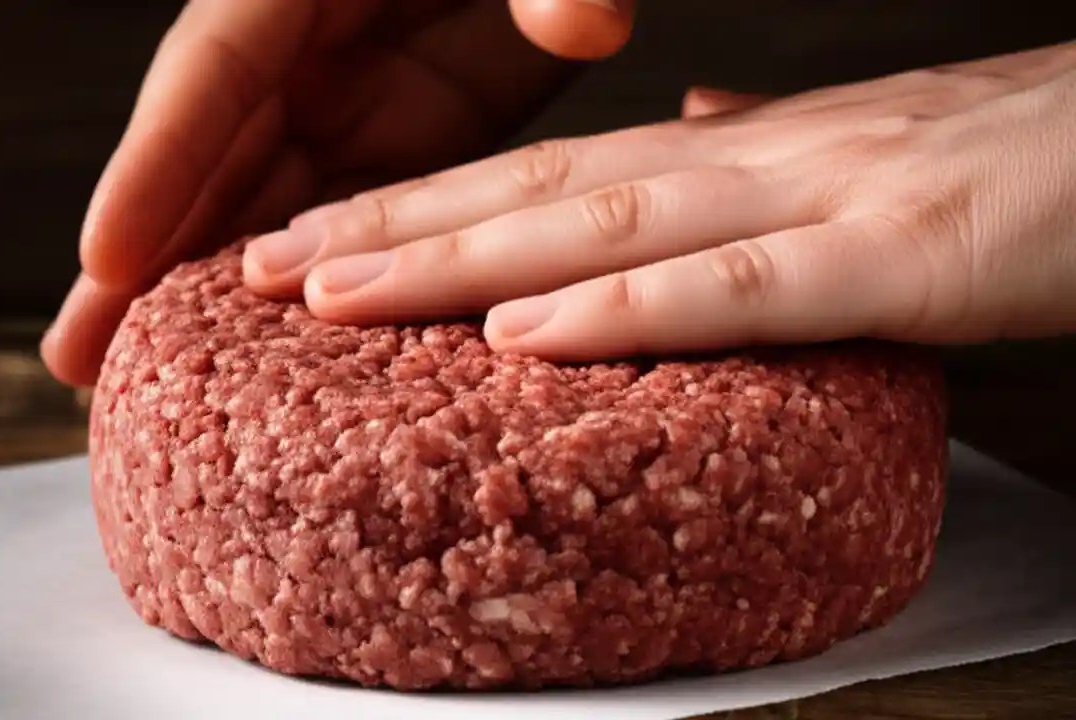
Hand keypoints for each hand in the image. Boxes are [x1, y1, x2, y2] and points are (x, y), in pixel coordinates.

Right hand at [41, 0, 638, 385]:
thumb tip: (580, 23)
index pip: (214, 65)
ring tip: (131, 379)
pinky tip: (258, 355)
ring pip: (257, 204)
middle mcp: (300, 45)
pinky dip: (293, 289)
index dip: (157, 159)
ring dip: (199, 291)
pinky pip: (329, 226)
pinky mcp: (389, 146)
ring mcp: (343, 103)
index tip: (107, 255)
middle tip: (81, 358)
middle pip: (208, 153)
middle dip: (145, 256)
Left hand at [242, 42, 1075, 359]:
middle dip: (394, 228)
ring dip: (458, 258)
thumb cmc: (1029, 161)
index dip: (431, 205)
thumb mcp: (866, 165)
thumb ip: (762, 170)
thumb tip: (691, 140)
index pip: (555, 173)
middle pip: (542, 191)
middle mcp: (758, 155)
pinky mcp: (903, 251)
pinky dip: (625, 310)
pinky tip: (519, 332)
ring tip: (331, 287)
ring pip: (606, 225)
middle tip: (267, 263)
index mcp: (746, 148)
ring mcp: (826, 194)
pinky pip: (742, 287)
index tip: (325, 236)